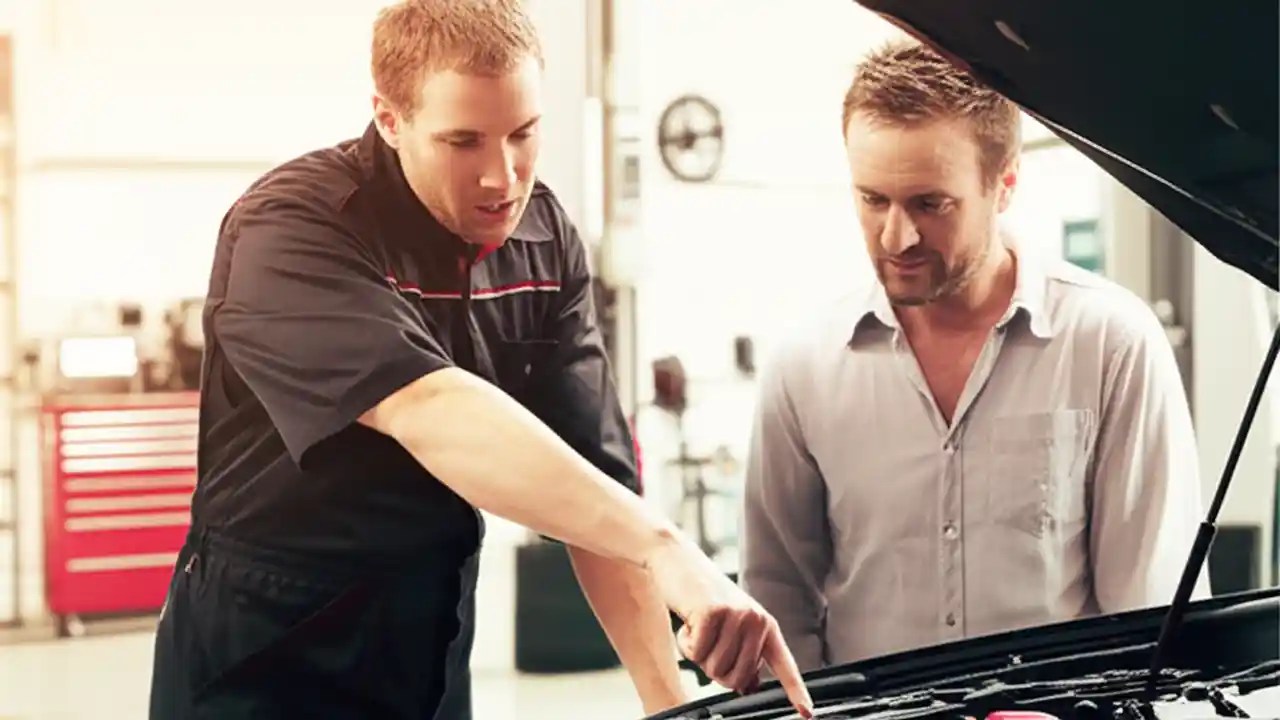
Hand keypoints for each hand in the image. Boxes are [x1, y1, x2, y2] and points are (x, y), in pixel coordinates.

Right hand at [645, 532, 813, 717]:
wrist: (678, 560)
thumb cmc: (703, 596)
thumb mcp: (730, 625)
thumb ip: (742, 653)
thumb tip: (748, 686)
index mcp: (765, 625)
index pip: (784, 665)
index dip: (796, 691)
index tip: (807, 713)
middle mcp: (756, 620)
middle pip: (737, 679)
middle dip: (715, 670)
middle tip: (708, 643)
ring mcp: (736, 616)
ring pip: (715, 669)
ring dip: (698, 655)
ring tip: (698, 627)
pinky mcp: (712, 613)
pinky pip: (696, 653)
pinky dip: (686, 643)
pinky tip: (689, 622)